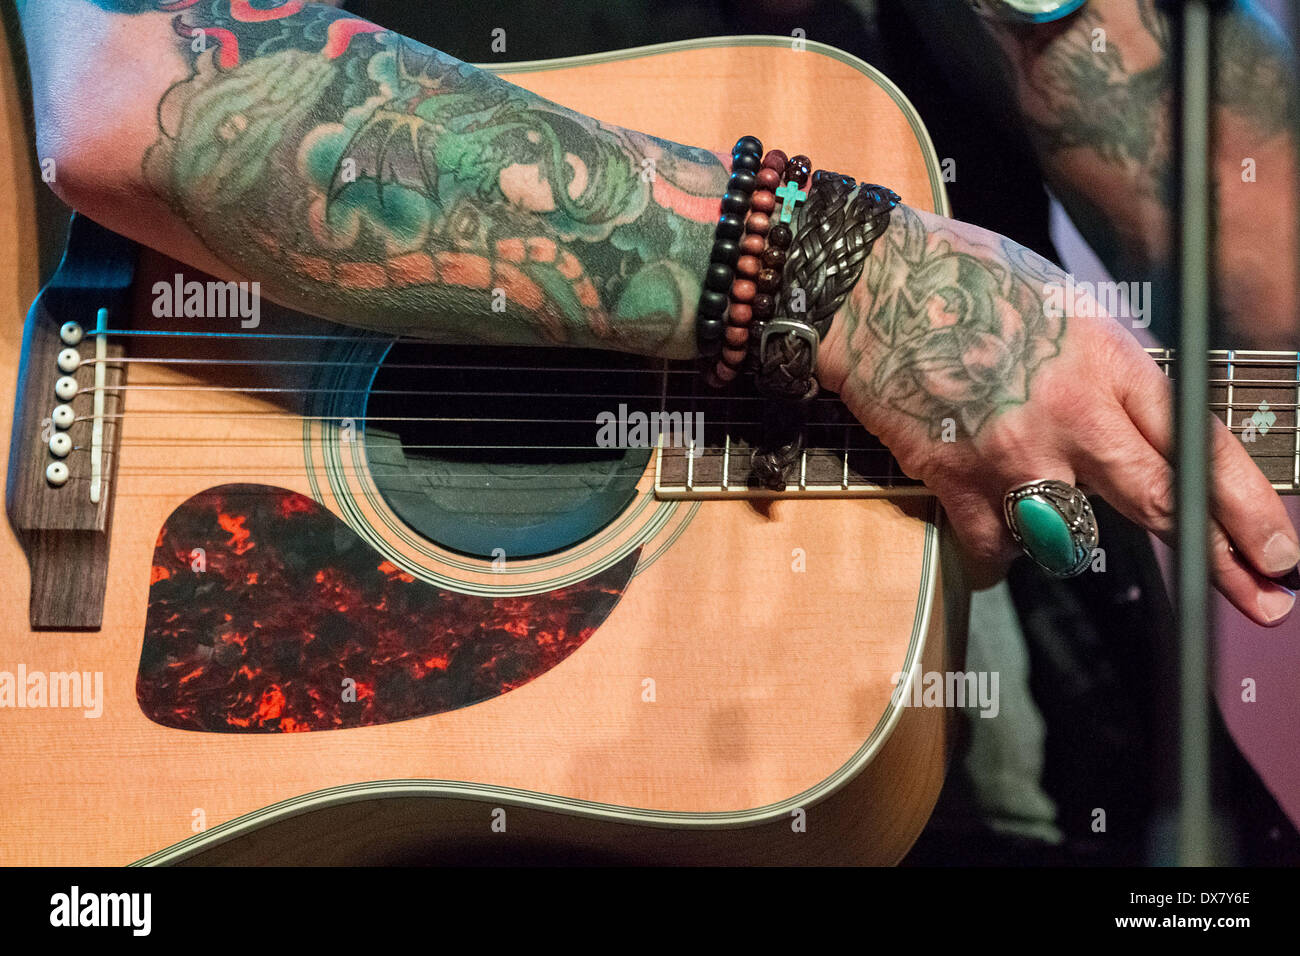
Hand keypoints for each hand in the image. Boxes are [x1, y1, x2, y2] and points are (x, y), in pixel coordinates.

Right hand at [817, 205, 1298, 625]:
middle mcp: (1071, 413)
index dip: (1250, 507)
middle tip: (1261, 597)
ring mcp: (1012, 453)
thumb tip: (1144, 426)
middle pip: (1158, 502)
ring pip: (1071, 540)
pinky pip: (994, 549)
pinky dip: (996, 552)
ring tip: (1048, 514)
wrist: (869, 286)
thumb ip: (1108, 371)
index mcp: (1106, 359)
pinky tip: (989, 534)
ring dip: (1068, 537)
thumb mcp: (1064, 308)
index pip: (1199, 445)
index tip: (1281, 552)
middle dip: (1219, 558)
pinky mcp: (954, 479)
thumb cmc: (963, 280)